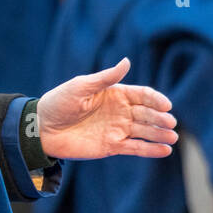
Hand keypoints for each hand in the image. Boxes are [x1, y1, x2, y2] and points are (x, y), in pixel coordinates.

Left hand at [37, 57, 177, 159]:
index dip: (155, 99)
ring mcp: (117, 129)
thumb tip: (127, 61)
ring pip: (145, 131)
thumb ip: (105, 78)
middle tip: (170, 122)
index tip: (165, 105)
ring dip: (160, 134)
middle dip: (160, 118)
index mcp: (114, 94)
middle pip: (147, 114)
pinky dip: (151, 150)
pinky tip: (166, 150)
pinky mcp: (112, 146)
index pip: (142, 95)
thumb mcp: (80, 87)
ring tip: (172, 136)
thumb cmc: (58, 103)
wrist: (41, 128)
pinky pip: (135, 148)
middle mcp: (120, 111)